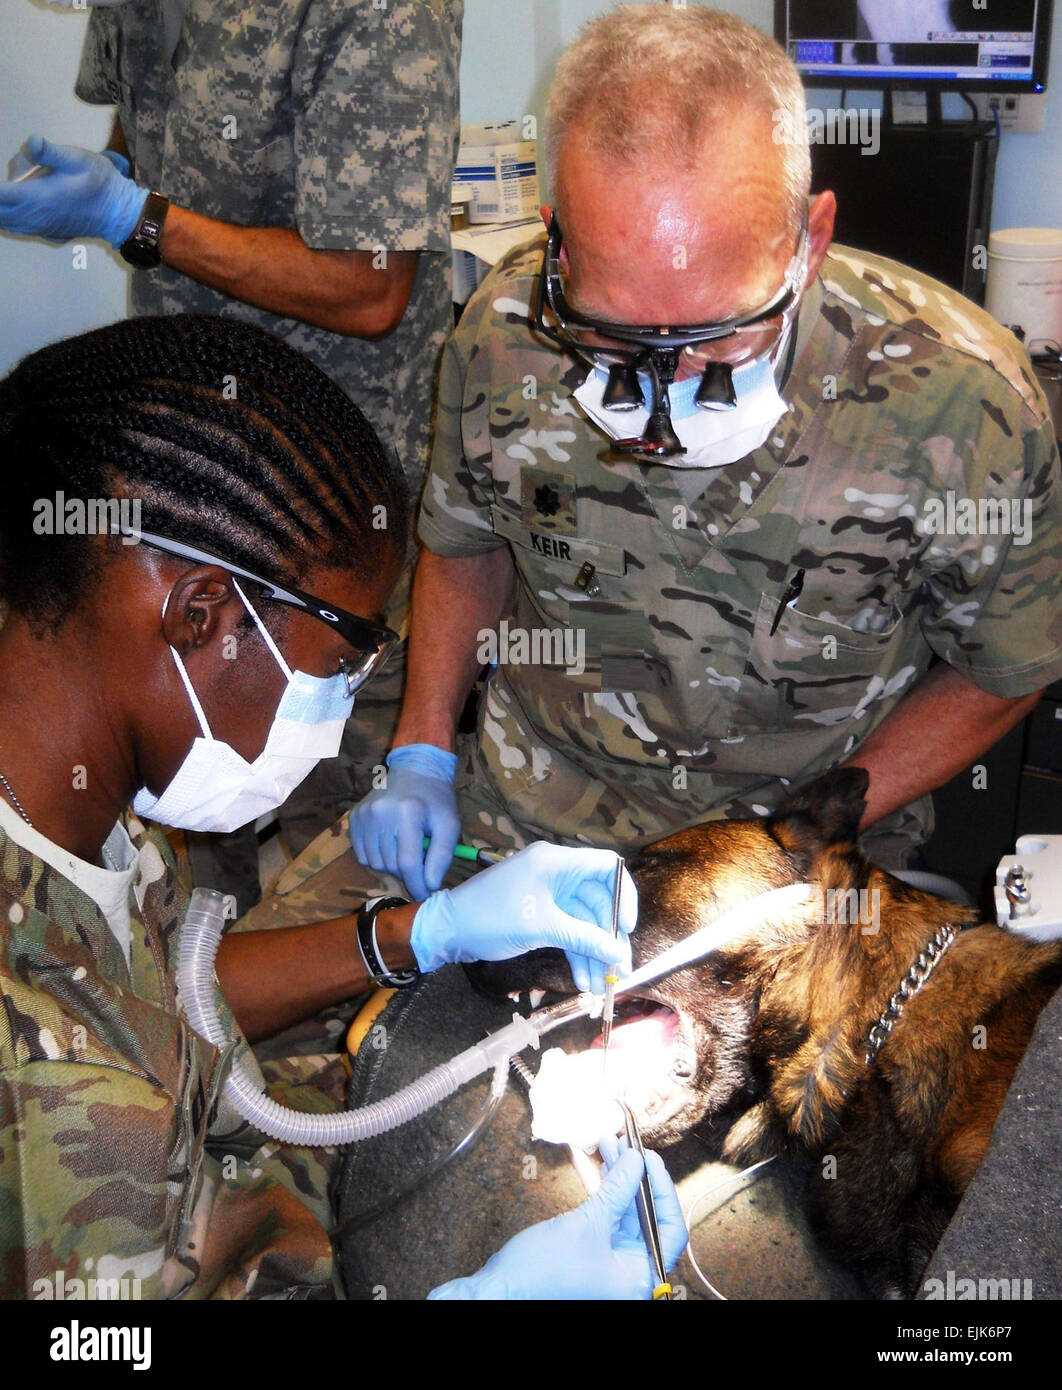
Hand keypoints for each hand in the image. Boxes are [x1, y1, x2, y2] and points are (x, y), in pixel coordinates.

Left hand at [0, 136, 146, 245]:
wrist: (119, 213)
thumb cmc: (100, 184)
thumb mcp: (77, 158)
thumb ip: (48, 152)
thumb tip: (31, 143)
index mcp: (37, 197)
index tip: (4, 180)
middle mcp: (33, 216)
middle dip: (0, 194)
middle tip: (22, 173)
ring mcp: (38, 227)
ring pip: (5, 220)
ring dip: (3, 206)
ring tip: (16, 189)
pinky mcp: (44, 232)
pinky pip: (15, 227)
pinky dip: (8, 216)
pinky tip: (16, 205)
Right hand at [349, 743, 459, 900]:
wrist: (415, 770)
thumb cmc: (435, 800)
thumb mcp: (449, 825)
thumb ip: (441, 856)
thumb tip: (429, 886)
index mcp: (409, 812)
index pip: (408, 862)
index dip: (417, 884)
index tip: (424, 893)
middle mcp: (381, 812)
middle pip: (391, 865)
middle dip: (407, 873)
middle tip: (419, 862)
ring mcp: (364, 814)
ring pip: (375, 863)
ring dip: (392, 865)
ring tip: (404, 849)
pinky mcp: (354, 817)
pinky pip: (362, 855)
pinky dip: (377, 857)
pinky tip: (389, 844)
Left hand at [409, 841, 635, 991]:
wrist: (448, 929)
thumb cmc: (491, 918)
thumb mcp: (542, 928)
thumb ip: (584, 938)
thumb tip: (619, 953)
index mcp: (556, 861)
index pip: (606, 867)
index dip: (623, 896)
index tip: (627, 929)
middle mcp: (556, 872)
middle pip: (598, 900)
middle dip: (608, 936)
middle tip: (619, 970)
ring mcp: (548, 892)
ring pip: (583, 921)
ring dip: (593, 952)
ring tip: (601, 986)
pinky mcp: (539, 912)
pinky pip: (567, 929)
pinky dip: (576, 952)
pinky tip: (584, 979)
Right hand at [427, 1143, 687, 1298]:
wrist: (500, 1290)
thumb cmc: (543, 1268)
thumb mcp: (587, 1223)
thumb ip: (618, 1191)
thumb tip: (639, 1160)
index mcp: (640, 1277)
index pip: (670, 1230)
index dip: (663, 1191)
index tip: (649, 1158)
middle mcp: (631, 1273)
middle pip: (648, 1218)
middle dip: (636, 1177)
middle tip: (629, 1144)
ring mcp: (612, 1265)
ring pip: (627, 1213)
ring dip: (619, 1178)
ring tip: (609, 1142)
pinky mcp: (594, 1254)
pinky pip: (609, 1219)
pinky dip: (606, 1192)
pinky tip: (602, 1164)